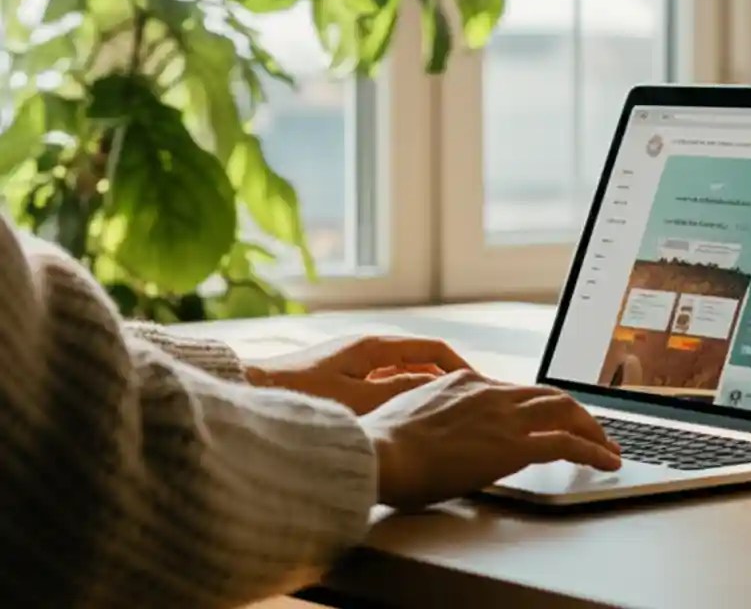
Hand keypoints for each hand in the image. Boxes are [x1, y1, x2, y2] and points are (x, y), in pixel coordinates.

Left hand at [246, 336, 469, 414]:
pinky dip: (403, 397)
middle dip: (448, 382)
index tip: (482, 388)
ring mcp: (355, 362)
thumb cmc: (302, 394)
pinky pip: (385, 383)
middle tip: (468, 407)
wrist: (252, 389)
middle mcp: (369, 349)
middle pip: (422, 362)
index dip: (462, 368)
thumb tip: (438, 387)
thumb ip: (400, 392)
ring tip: (444, 416)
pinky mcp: (341, 377)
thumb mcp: (359, 399)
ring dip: (425, 391)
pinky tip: (405, 420)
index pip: (435, 350)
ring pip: (404, 374)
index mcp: (377, 346)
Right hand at [358, 369, 622, 507]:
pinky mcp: (515, 444)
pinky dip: (593, 451)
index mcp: (462, 382)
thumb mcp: (410, 419)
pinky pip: (567, 444)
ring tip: (608, 448)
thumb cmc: (383, 446)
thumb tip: (434, 436)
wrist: (379, 453)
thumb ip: (433, 420)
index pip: (514, 390)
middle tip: (592, 430)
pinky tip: (606, 461)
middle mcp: (489, 391)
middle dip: (576, 412)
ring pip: (566, 412)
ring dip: (592, 430)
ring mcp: (504, 415)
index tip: (548, 418)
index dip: (537, 406)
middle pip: (548, 395)